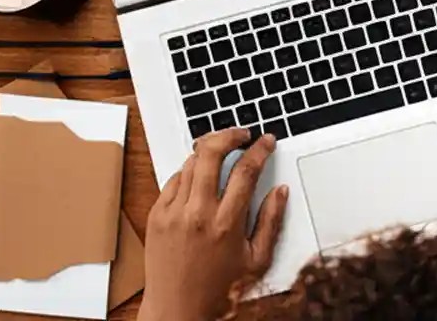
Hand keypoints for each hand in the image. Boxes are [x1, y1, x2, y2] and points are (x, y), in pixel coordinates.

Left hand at [138, 129, 288, 320]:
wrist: (177, 310)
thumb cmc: (218, 291)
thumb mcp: (257, 260)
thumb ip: (271, 222)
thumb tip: (280, 192)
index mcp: (227, 224)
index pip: (246, 170)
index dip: (259, 149)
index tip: (266, 141)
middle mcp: (198, 214)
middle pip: (212, 153)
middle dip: (229, 135)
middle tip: (240, 134)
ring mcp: (173, 213)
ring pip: (190, 163)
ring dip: (208, 151)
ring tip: (221, 151)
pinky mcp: (156, 216)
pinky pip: (172, 180)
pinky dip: (187, 172)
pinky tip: (198, 176)